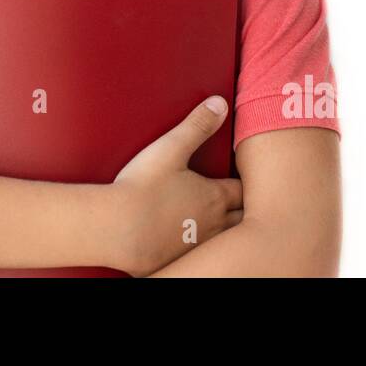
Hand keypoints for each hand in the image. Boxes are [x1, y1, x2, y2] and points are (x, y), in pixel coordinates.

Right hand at [107, 96, 244, 276]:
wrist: (117, 229)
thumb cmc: (143, 188)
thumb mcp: (171, 148)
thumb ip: (197, 125)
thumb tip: (221, 103)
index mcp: (213, 197)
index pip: (242, 191)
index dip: (245, 184)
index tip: (248, 179)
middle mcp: (212, 225)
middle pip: (239, 219)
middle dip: (244, 210)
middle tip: (247, 204)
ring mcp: (196, 247)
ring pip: (223, 241)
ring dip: (227, 232)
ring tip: (226, 226)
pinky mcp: (178, 261)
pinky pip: (198, 258)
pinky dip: (201, 251)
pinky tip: (192, 247)